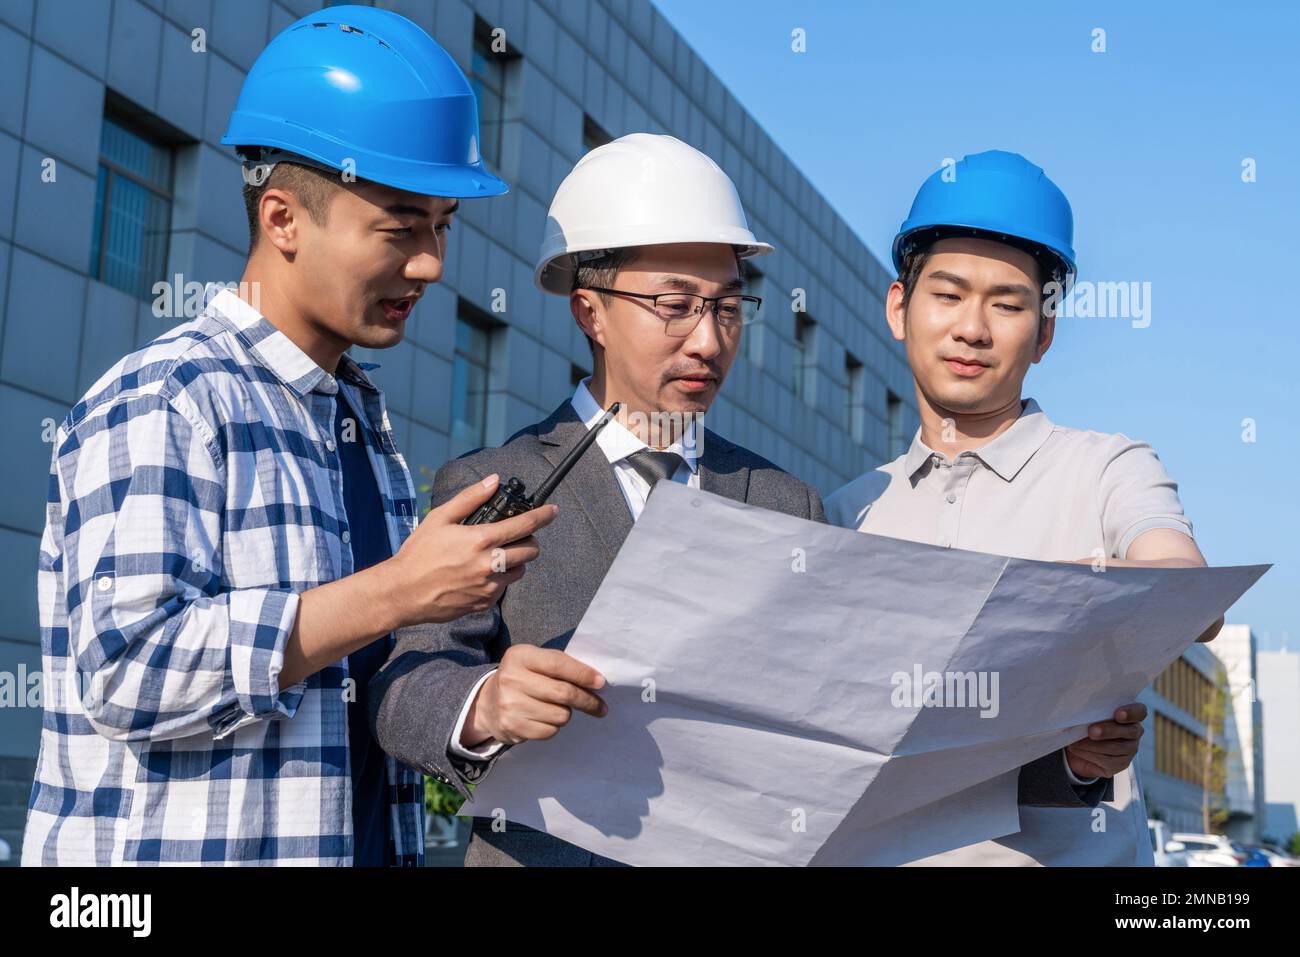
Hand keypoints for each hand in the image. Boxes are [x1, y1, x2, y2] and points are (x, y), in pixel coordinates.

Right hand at [386, 474, 556, 627]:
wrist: (403, 592)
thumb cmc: (419, 553)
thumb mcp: (440, 518)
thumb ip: (470, 498)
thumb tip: (494, 481)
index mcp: (481, 539)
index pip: (524, 524)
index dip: (543, 516)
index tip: (553, 511)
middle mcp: (490, 564)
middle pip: (531, 550)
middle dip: (529, 540)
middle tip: (517, 536)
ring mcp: (489, 586)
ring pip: (520, 570)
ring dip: (516, 561)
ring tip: (496, 555)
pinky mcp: (485, 603)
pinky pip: (504, 588)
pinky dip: (499, 578)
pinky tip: (480, 573)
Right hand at [462, 644, 606, 747]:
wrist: (486, 703)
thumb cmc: (522, 678)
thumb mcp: (534, 662)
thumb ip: (561, 666)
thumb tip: (596, 682)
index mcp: (519, 655)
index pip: (558, 664)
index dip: (583, 674)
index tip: (601, 683)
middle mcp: (511, 678)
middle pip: (563, 693)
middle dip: (587, 700)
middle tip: (600, 706)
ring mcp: (509, 704)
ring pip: (560, 715)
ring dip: (566, 713)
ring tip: (557, 708)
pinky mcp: (512, 727)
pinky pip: (550, 731)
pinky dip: (554, 726)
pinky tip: (544, 718)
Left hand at [1066, 702, 1146, 778]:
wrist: (1078, 747)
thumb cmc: (1084, 723)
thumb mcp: (1088, 715)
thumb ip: (1090, 712)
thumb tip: (1080, 712)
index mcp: (1130, 714)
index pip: (1139, 711)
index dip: (1131, 712)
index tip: (1117, 714)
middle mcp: (1134, 731)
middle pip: (1130, 731)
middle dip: (1109, 731)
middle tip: (1091, 731)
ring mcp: (1130, 749)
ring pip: (1117, 748)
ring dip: (1095, 745)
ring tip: (1076, 743)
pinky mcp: (1122, 763)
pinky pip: (1108, 760)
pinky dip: (1090, 754)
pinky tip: (1078, 750)